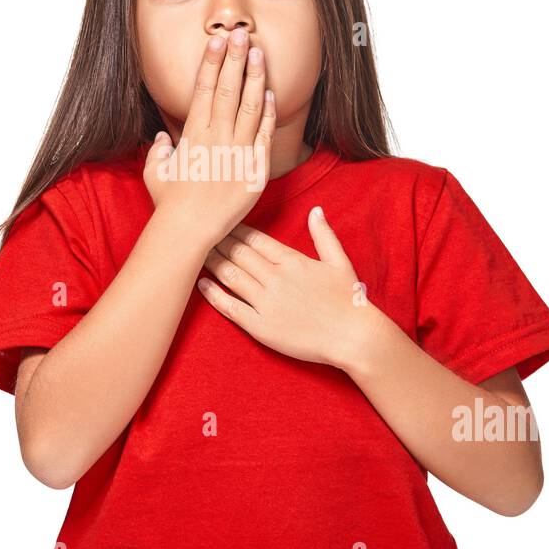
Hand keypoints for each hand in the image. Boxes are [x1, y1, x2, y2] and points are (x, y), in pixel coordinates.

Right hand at [143, 27, 274, 249]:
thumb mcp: (156, 173)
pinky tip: (270, 93)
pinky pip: (263, 134)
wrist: (189, 229)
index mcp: (193, 134)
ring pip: (249, 106)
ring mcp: (237, 151)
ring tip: (259, 53)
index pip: (204, 88)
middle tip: (241, 34)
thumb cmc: (169, 203)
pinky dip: (266, 113)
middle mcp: (216, 137)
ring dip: (255, 77)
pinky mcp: (254, 168)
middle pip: (228, 89)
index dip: (212, 62)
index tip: (217, 41)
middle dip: (235, 59)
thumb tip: (162, 139)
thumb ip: (159, 152)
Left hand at [196, 206, 383, 370]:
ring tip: (195, 252)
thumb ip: (324, 235)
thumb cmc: (348, 300)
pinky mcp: (261, 327)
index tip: (218, 221)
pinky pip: (231, 307)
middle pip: (238, 254)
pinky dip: (214, 295)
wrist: (354, 337)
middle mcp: (276, 278)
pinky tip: (202, 284)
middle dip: (216, 241)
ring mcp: (267, 303)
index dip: (234, 229)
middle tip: (197, 231)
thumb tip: (315, 210)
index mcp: (292, 260)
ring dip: (212, 263)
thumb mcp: (339, 262)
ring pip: (231, 276)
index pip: (255, 238)